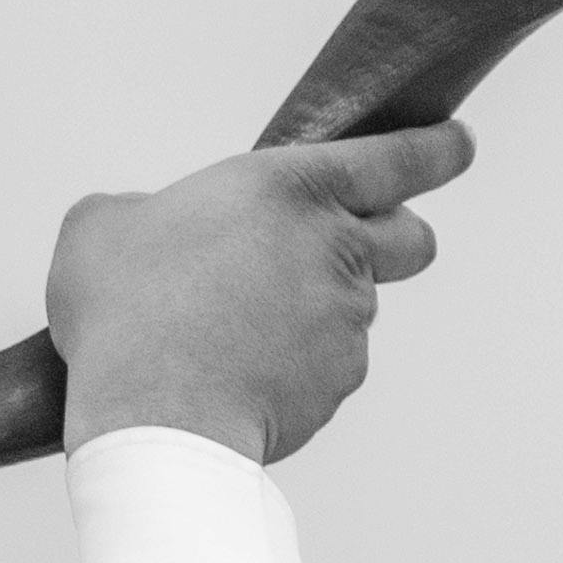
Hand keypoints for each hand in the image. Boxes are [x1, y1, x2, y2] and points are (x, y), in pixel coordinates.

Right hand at [43, 124, 471, 464]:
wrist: (153, 417)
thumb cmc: (125, 313)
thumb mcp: (105, 226)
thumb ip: (148, 210)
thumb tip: (150, 229)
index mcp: (289, 188)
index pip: (397, 157)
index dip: (436, 150)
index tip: (457, 146)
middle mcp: (336, 248)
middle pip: (412, 238)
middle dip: (395, 239)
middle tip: (349, 248)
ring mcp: (346, 321)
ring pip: (357, 309)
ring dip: (318, 315)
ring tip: (236, 333)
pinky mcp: (338, 384)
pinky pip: (329, 368)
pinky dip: (296, 370)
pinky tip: (236, 377)